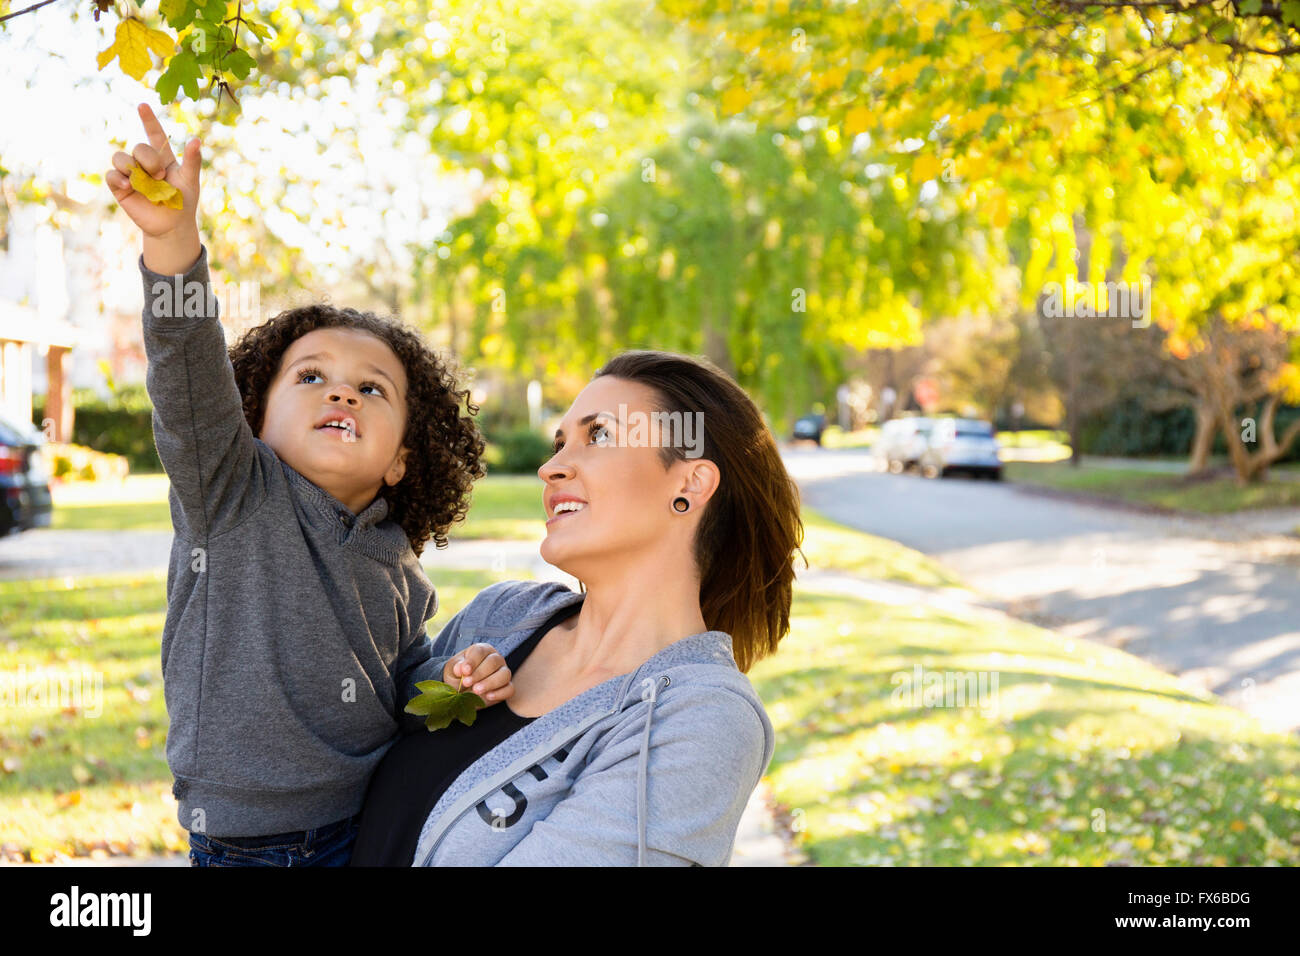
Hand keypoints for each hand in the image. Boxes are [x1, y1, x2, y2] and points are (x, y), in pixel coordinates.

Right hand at [106, 103, 200, 244]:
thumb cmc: (183, 202)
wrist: (171, 226)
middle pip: (138, 148)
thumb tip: (196, 140)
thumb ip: (192, 161)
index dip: (148, 120)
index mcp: (163, 158)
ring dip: (131, 167)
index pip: (154, 134)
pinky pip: (111, 175)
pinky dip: (119, 178)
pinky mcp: (120, 187)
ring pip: (120, 158)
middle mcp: (145, 163)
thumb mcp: (190, 181)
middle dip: (148, 160)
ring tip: (142, 182)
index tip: (143, 105)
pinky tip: (129, 186)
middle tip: (159, 176)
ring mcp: (131, 174)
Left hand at [443, 643, 513, 705]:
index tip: (465, 671)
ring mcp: (503, 673)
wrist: (462, 692)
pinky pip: (509, 689)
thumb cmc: (458, 677)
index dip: (472, 661)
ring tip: (476, 691)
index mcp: (482, 650)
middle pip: (493, 662)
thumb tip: (461, 668)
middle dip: (479, 673)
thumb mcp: (452, 671)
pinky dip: (500, 693)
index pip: (480, 651)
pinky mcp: (507, 687)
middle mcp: (496, 659)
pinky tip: (488, 696)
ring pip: (504, 674)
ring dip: (490, 683)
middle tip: (466, 683)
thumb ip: (456, 667)